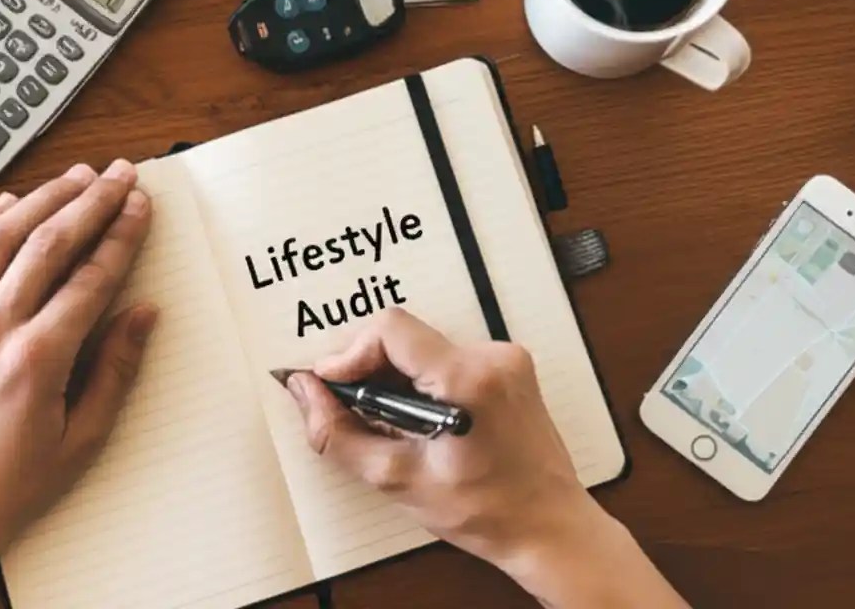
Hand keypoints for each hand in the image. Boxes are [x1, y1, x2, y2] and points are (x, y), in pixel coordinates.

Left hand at [0, 161, 156, 608]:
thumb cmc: (10, 483)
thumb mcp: (83, 438)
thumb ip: (115, 369)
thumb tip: (143, 313)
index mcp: (36, 359)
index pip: (90, 277)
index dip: (121, 235)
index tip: (140, 206)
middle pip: (47, 242)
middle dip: (90, 201)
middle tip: (119, 174)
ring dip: (40, 199)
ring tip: (74, 177)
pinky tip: (6, 205)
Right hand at [285, 308, 685, 607]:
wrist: (548, 525)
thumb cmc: (488, 512)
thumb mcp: (398, 479)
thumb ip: (339, 433)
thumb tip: (306, 393)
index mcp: (467, 380)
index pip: (390, 329)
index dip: (348, 351)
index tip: (329, 381)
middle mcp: (491, 358)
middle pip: (404, 336)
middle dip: (367, 368)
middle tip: (350, 407)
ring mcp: (504, 359)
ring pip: (422, 346)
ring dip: (394, 376)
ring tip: (389, 422)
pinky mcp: (509, 366)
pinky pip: (447, 356)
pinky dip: (422, 380)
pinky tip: (419, 419)